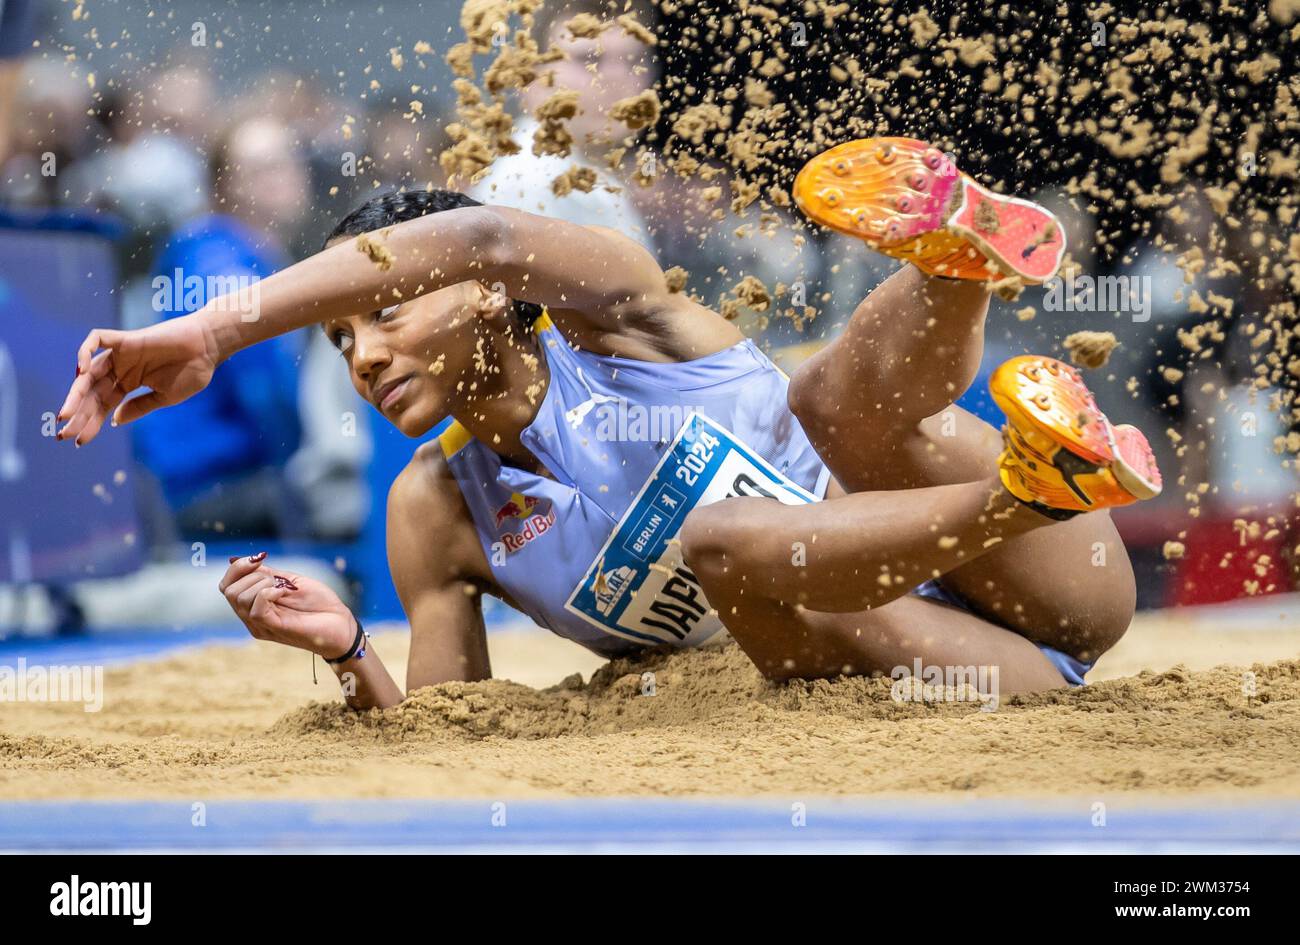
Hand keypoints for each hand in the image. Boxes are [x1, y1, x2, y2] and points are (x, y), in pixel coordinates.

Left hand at [57, 312, 220, 445]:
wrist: (210, 348)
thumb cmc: (193, 372)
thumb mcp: (165, 397)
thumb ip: (139, 407)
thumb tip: (114, 421)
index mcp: (130, 383)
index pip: (103, 405)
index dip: (91, 423)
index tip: (79, 442)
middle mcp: (121, 369)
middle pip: (91, 391)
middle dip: (78, 412)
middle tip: (65, 433)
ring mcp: (122, 353)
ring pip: (88, 371)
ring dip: (76, 393)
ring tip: (67, 414)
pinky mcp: (126, 339)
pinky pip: (97, 339)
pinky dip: (84, 351)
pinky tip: (81, 371)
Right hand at [219, 553, 357, 658]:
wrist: (341, 623)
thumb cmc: (319, 604)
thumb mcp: (290, 581)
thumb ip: (267, 573)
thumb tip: (239, 559)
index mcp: (254, 605)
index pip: (226, 586)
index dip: (237, 568)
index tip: (258, 558)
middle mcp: (252, 617)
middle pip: (228, 590)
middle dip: (249, 573)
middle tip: (275, 578)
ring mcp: (261, 625)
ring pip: (238, 598)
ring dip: (261, 582)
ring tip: (282, 587)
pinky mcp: (273, 628)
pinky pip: (255, 610)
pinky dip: (267, 593)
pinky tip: (283, 592)